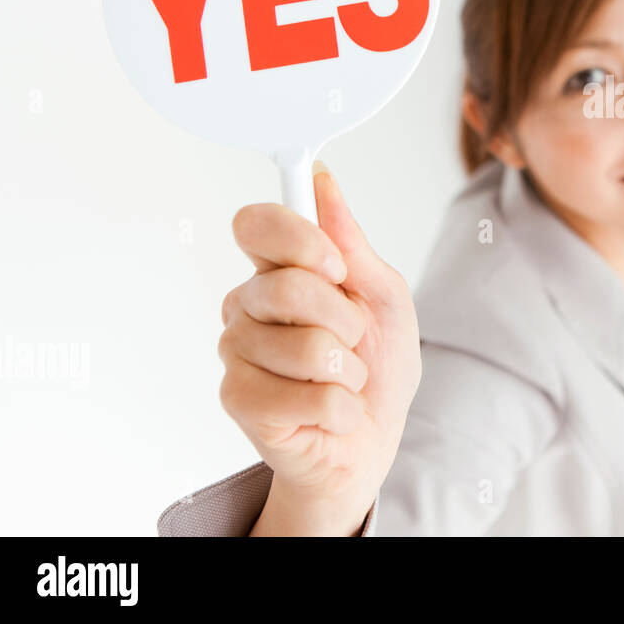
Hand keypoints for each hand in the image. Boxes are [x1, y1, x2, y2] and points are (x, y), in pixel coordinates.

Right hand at [217, 161, 422, 534]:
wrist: (370, 439)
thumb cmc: (376, 366)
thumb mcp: (386, 299)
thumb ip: (355, 247)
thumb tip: (324, 183)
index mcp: (280, 271)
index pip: (255, 224)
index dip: (296, 237)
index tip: (335, 264)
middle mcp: (247, 306)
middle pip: (286, 286)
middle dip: (345, 318)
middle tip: (353, 339)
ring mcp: (237, 353)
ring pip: (305, 346)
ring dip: (349, 369)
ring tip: (343, 379)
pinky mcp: (239, 400)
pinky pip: (308, 394)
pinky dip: (342, 406)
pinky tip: (333, 411)